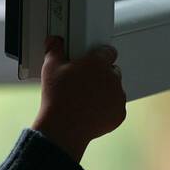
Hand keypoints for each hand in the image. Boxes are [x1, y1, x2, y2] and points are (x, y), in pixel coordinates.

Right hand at [31, 36, 126, 162]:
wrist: (63, 128)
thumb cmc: (58, 98)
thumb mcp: (50, 68)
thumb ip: (55, 49)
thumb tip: (55, 41)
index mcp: (98, 63)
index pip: (108, 51)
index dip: (99, 55)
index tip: (92, 60)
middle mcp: (112, 77)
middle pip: (112, 70)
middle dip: (101, 74)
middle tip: (84, 82)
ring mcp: (118, 96)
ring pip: (115, 88)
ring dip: (106, 91)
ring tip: (86, 98)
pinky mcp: (119, 113)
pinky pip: (116, 106)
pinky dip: (108, 107)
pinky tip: (92, 109)